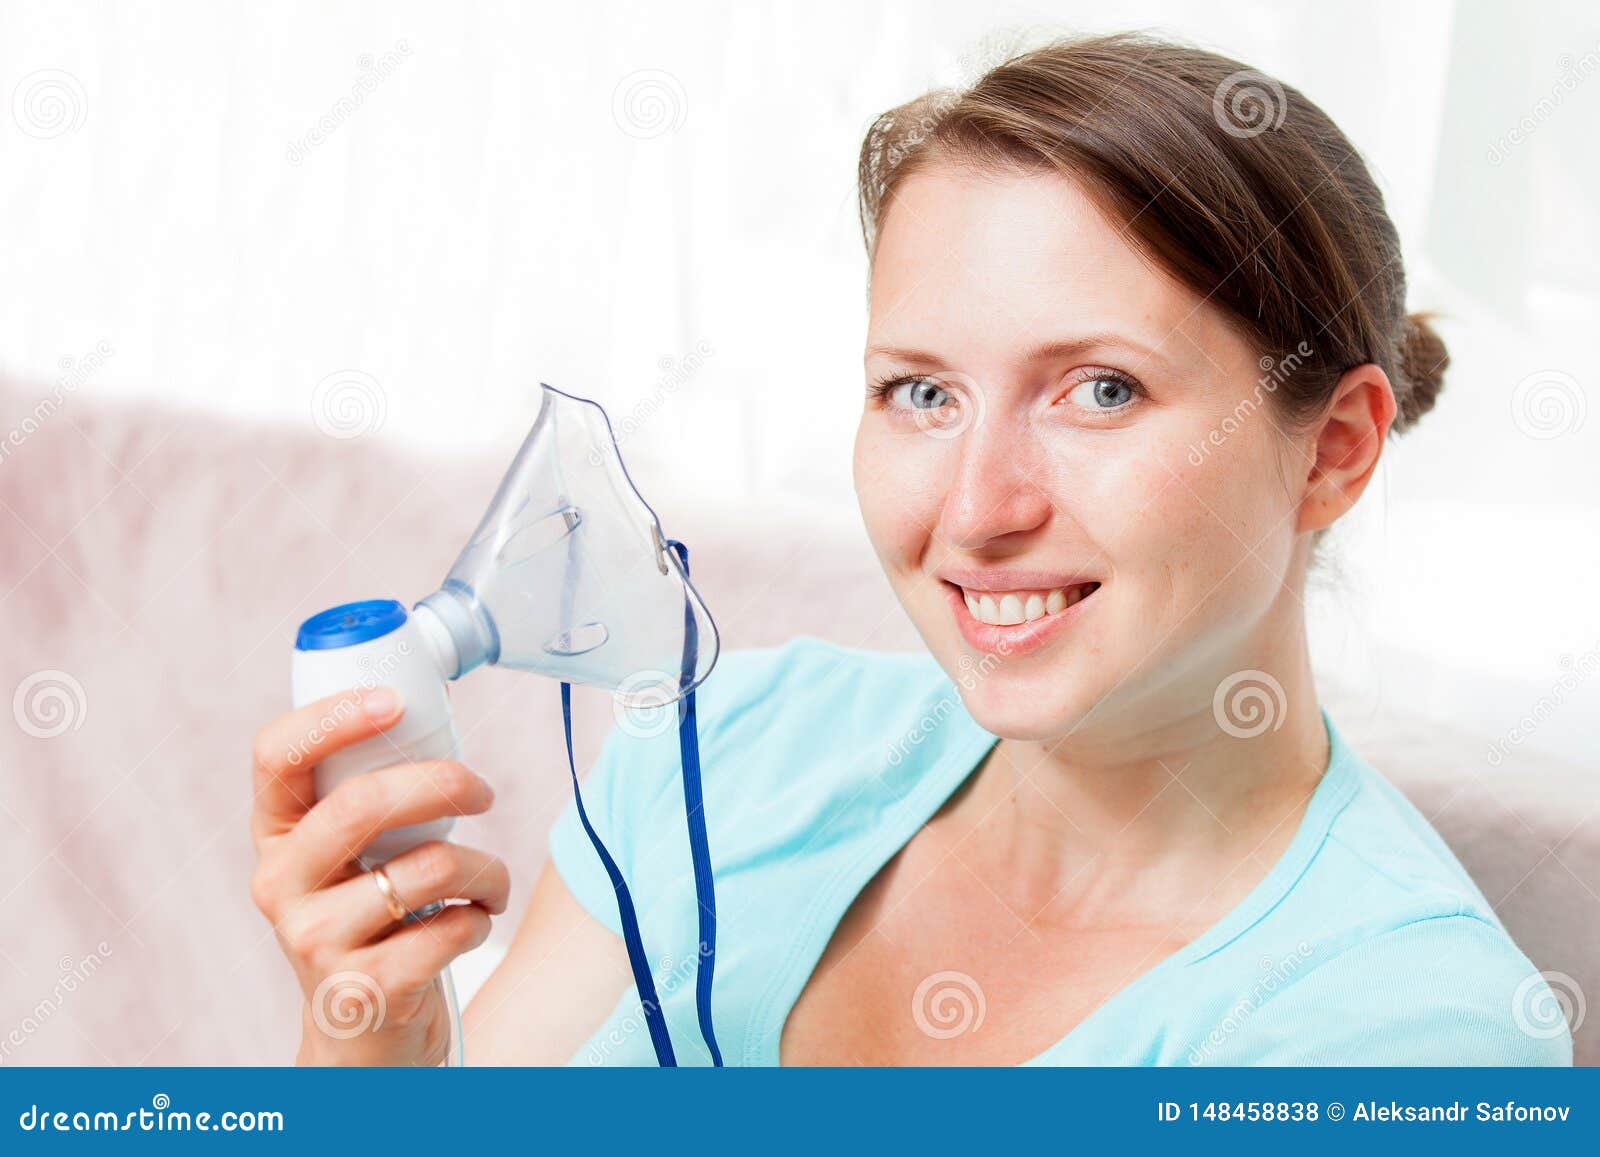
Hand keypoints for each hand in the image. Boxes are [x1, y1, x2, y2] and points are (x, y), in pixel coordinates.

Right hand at [248, 686, 506, 1064]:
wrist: (363, 1040)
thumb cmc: (372, 924)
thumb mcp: (350, 859)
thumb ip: (370, 799)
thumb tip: (431, 714)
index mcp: (276, 836)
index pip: (277, 756)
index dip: (334, 717)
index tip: (395, 702)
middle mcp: (280, 885)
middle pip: (363, 803)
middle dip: (444, 783)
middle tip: (482, 792)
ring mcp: (315, 942)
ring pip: (430, 866)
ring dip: (487, 869)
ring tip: (488, 883)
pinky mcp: (365, 990)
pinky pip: (452, 927)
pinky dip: (482, 919)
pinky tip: (468, 925)